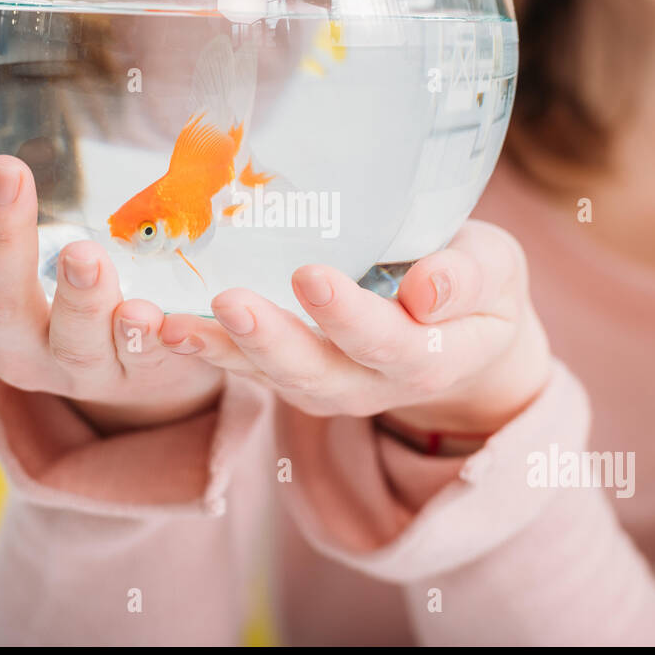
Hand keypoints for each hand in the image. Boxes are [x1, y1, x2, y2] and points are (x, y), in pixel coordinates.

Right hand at [0, 57, 223, 433]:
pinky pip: (136, 361)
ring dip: (77, 297)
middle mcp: (2, 335)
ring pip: (67, 340)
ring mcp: (66, 364)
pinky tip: (150, 314)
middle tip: (7, 169)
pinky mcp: (127, 375)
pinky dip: (142, 340)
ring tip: (86, 254)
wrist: (110, 368)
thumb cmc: (32, 280)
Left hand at [157, 220, 550, 440]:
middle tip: (228, 300)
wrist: (460, 331)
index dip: (348, 316)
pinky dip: (201, 347)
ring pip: (268, 377)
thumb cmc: (479, 285)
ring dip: (217, 351)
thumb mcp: (497, 269)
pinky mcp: (289, 373)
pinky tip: (157, 321)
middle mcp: (369, 383)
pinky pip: (243, 366)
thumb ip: (470, 278)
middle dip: (269, 340)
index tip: (310, 274)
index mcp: (428, 356)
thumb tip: (429, 290)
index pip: (388, 342)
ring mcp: (324, 384)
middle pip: (315, 373)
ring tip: (168, 321)